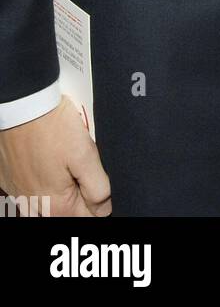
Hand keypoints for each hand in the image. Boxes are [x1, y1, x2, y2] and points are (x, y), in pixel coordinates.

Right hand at [0, 94, 111, 215]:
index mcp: (56, 206)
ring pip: (48, 203)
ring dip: (60, 189)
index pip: (87, 218)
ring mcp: (19, 194)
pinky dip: (41, 180)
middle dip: (80, 195)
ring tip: (63, 161)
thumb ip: (98, 187)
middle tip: (81, 166)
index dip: (100, 200)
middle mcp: (35, 206)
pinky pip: (29, 190)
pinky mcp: (10, 180)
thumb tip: (105, 207)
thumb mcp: (85, 154)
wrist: (22, 104)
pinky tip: (47, 160)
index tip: (98, 179)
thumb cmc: (51, 126)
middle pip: (67, 211)